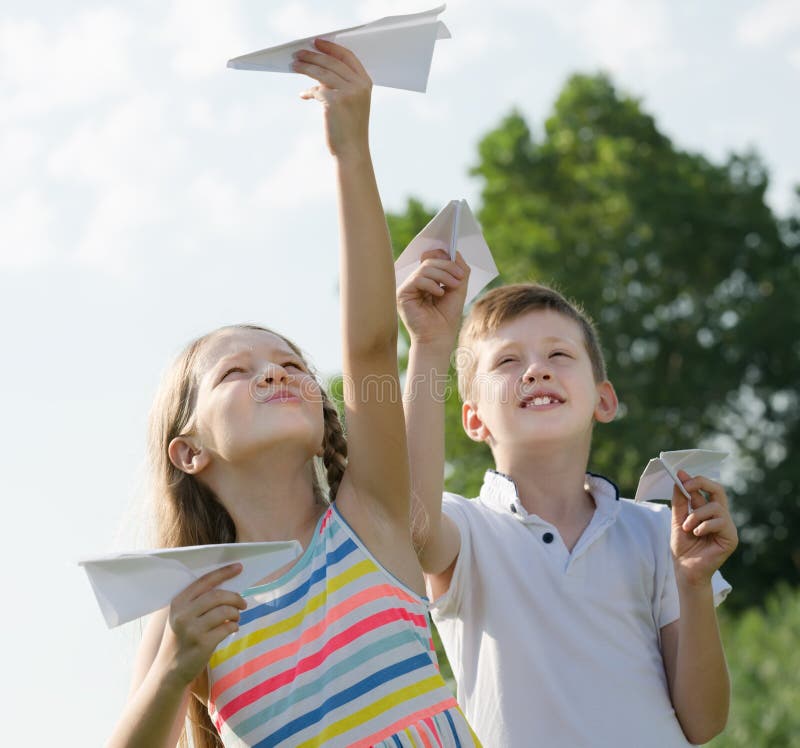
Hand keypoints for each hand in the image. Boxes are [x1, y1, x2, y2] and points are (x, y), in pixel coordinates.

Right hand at [155, 563, 246, 686]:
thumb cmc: (180, 640)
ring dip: (236, 613)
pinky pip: (227, 628)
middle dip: (235, 597)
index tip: (239, 567)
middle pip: (218, 595)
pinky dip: (234, 626)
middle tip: (243, 603)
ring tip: (236, 618)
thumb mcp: (180, 617)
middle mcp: (183, 614)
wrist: (168, 672)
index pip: (205, 581)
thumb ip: (197, 602)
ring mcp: (192, 629)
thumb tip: (227, 586)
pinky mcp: (202, 644)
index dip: (224, 572)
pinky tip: (232, 629)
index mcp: (178, 603)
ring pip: (225, 611)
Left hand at [293, 39, 371, 157]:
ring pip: (322, 73)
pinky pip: (316, 90)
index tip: (317, 42)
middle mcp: (359, 86)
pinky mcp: (334, 102)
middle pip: (332, 62)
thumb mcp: (351, 103)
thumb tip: (318, 73)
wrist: (352, 152)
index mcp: (365, 83)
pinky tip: (303, 94)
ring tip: (293, 65)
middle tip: (298, 53)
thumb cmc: (349, 129)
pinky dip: (308, 91)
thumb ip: (341, 85)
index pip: (348, 56)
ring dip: (305, 67)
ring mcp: (348, 93)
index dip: (331, 48)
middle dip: (313, 56)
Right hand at [397, 249, 469, 346]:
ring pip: (424, 268)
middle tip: (460, 278)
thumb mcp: (458, 288)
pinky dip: (432, 284)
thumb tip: (454, 251)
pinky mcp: (402, 294)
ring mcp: (408, 287)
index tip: (459, 268)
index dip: (444, 257)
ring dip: (443, 275)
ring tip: (454, 286)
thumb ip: (459, 269)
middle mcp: (415, 281)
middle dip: (447, 266)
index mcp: (427, 279)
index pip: (432, 257)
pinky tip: (440, 293)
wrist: (438, 338)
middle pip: (429, 260)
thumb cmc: (447, 316)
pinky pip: (417, 279)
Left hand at [670, 470, 738, 586]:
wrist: (686, 570)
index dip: (695, 480)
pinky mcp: (731, 538)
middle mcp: (721, 516)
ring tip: (687, 527)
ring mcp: (728, 527)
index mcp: (708, 511)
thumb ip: (680, 502)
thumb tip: (679, 479)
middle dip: (701, 483)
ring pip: (715, 507)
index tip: (680, 475)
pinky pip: (720, 522)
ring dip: (696, 515)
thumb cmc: (683, 547)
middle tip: (686, 486)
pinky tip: (696, 534)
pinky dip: (704, 526)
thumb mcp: (677, 519)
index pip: (707, 489)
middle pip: (719, 490)